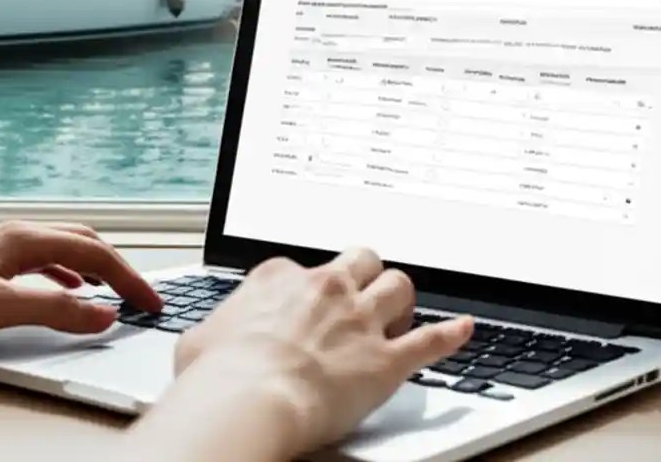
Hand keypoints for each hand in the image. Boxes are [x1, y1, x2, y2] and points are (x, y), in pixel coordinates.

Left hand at [0, 221, 161, 353]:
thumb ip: (55, 311)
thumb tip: (102, 315)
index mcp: (22, 238)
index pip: (95, 252)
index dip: (128, 279)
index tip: (149, 303)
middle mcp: (11, 238)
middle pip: (81, 242)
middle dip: (116, 266)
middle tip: (139, 294)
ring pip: (59, 252)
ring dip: (91, 269)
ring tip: (108, 290)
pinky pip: (36, 267)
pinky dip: (61, 278)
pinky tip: (57, 292)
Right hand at [145, 249, 471, 459]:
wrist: (250, 399)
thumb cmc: (218, 376)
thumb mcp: (197, 340)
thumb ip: (212, 329)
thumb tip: (204, 340)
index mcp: (280, 277)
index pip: (304, 267)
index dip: (309, 287)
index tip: (307, 302)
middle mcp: (326, 288)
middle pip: (362, 259)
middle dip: (364, 274)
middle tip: (360, 292)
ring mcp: (359, 321)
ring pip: (399, 287)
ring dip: (399, 298)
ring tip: (396, 312)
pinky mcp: (385, 360)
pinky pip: (431, 341)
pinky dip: (450, 336)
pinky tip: (463, 330)